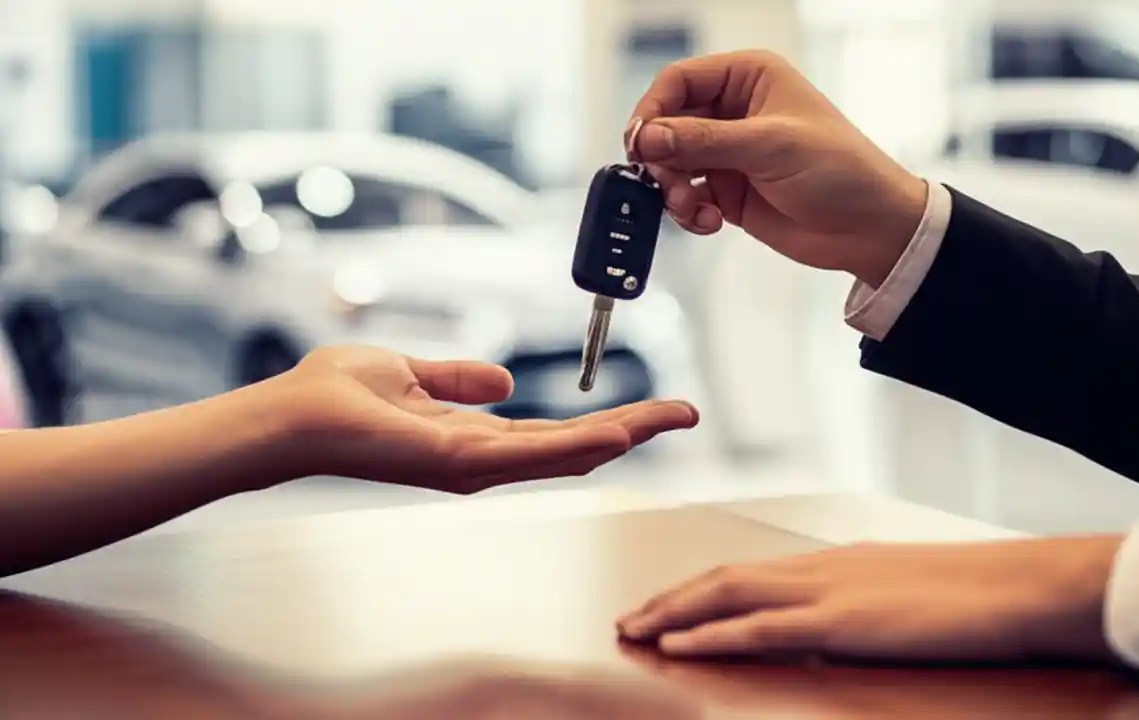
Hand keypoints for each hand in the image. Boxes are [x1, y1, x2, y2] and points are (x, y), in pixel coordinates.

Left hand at [266, 345, 697, 492]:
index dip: (608, 421)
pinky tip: (615, 433)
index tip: (654, 407)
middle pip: (575, 449)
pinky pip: (528, 454)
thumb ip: (459, 377)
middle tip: (687, 412)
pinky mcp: (456, 461)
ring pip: (564, 454)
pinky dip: (577, 445)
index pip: (556, 434)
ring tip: (670, 418)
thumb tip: (504, 380)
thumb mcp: (411, 371)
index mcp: (474, 439)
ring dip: (621, 436)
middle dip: (634, 430)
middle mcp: (481, 461)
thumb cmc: (334, 395)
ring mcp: (472, 467)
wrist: (289, 414)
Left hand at [616, 536, 1122, 663]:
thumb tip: (839, 626)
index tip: (668, 603)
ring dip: (675, 612)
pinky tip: (679, 644)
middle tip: (629, 618)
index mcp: (839, 562)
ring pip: (728, 595)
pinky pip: (759, 628)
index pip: (752, 571)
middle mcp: (822, 568)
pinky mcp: (841, 622)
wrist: (1026, 588)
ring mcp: (828, 592)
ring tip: (635, 629)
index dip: (702, 588)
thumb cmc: (983, 596)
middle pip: (725, 576)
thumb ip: (868, 605)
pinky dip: (712, 634)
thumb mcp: (911, 597)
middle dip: (671, 597)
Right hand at [628, 50, 927, 286]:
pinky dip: (688, 211)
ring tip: (692, 208)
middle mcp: (734, 112)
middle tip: (666, 182)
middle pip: (667, 125)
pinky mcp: (728, 191)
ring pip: (672, 164)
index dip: (653, 110)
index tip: (642, 143)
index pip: (679, 81)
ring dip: (673, 189)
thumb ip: (705, 141)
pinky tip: (708, 221)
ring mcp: (729, 153)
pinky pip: (687, 196)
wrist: (868, 228)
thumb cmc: (842, 171)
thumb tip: (651, 136)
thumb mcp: (770, 146)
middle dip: (662, 158)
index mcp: (749, 78)